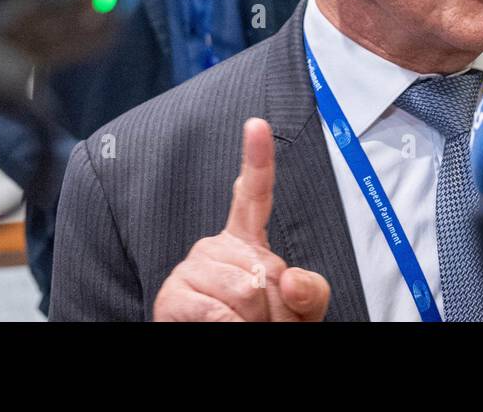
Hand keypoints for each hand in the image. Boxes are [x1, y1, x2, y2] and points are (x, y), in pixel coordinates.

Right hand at [152, 117, 330, 321]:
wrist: (222, 358)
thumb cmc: (265, 328)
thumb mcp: (301, 312)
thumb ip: (310, 292)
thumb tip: (291, 278)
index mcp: (247, 241)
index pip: (254, 195)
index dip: (256, 158)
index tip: (257, 124)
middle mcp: (214, 247)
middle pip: (263, 269)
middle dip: (272, 306)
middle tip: (258, 319)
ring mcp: (191, 268)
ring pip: (244, 291)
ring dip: (252, 322)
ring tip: (239, 325)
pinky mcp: (171, 296)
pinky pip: (217, 312)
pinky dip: (230, 329)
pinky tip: (220, 329)